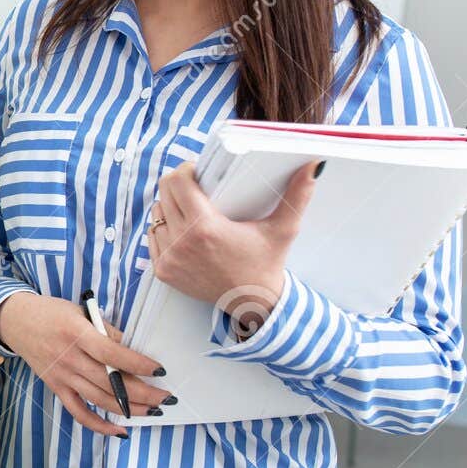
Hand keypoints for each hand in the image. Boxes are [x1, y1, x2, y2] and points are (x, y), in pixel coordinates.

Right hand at [0, 291, 168, 436]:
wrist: (16, 322)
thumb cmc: (52, 312)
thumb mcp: (80, 312)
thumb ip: (105, 330)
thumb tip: (132, 349)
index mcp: (77, 333)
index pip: (112, 353)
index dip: (137, 364)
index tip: (160, 370)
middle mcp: (69, 358)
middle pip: (110, 381)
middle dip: (143, 392)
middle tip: (166, 397)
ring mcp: (62, 376)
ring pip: (99, 399)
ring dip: (129, 409)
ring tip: (153, 411)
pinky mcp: (56, 388)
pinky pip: (78, 412)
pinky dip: (99, 425)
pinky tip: (120, 431)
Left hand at [147, 161, 318, 326]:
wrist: (253, 301)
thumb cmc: (267, 262)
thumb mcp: (284, 228)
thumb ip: (298, 195)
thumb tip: (313, 166)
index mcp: (205, 228)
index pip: (177, 182)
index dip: (185, 170)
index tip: (198, 172)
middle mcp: (182, 243)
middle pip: (163, 194)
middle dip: (177, 185)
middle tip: (195, 186)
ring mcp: (169, 258)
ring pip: (157, 214)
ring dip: (169, 207)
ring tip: (190, 207)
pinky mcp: (163, 270)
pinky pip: (153, 237)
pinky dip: (164, 229)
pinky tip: (182, 229)